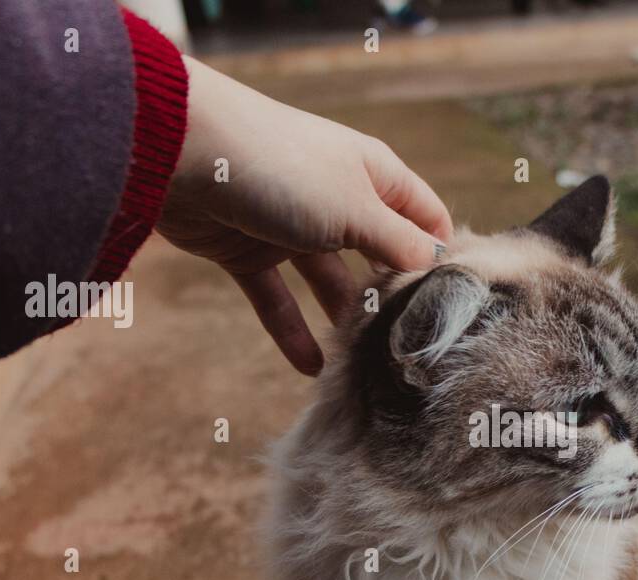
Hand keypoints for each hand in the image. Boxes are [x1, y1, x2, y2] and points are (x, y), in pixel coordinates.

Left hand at [157, 56, 452, 373]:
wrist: (182, 151)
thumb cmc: (283, 168)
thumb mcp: (356, 209)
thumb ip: (399, 244)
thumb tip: (436, 267)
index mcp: (373, 175)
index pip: (424, 218)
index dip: (441, 257)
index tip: (455, 304)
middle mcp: (338, 199)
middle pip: (378, 255)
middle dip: (392, 296)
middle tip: (409, 346)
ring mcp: (292, 226)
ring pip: (329, 282)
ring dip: (344, 320)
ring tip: (363, 361)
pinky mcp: (248, 251)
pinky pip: (279, 299)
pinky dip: (293, 332)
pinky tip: (312, 369)